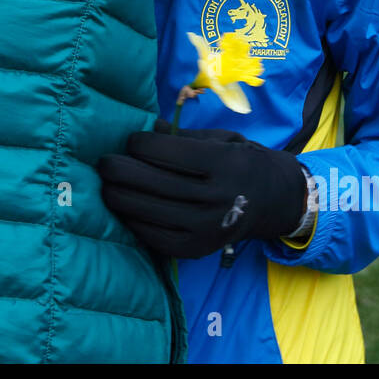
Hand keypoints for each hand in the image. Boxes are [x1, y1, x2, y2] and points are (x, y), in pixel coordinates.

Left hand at [97, 122, 309, 258]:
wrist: (275, 201)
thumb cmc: (241, 161)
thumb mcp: (221, 138)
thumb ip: (182, 135)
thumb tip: (144, 129)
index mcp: (224, 163)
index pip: (168, 152)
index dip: (140, 144)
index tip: (130, 141)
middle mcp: (217, 197)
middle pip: (155, 183)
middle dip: (121, 170)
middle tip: (104, 163)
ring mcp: (208, 227)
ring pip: (150, 211)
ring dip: (120, 198)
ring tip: (106, 186)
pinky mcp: (199, 249)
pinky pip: (156, 238)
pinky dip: (134, 223)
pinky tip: (124, 210)